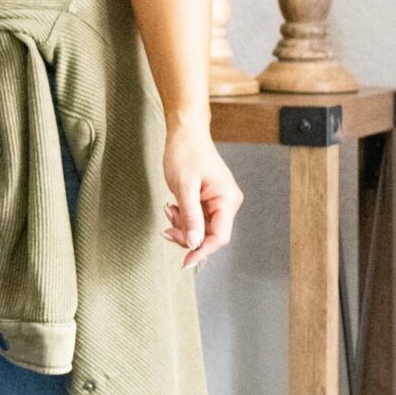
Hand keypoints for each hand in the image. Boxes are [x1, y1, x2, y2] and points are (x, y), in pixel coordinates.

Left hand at [161, 124, 243, 271]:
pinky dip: (183, 217)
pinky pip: (197, 218)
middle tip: (167, 230)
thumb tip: (194, 243)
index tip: (185, 261)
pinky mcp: (208, 199)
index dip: (202, 250)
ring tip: (170, 210)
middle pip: (209, 235)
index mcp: (227, 200)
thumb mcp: (184, 187)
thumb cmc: (186, 153)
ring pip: (201, 228)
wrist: (185, 132)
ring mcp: (218, 201)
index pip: (219, 236)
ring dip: (183, 226)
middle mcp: (227, 202)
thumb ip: (190, 217)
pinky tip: (173, 206)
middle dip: (187, 236)